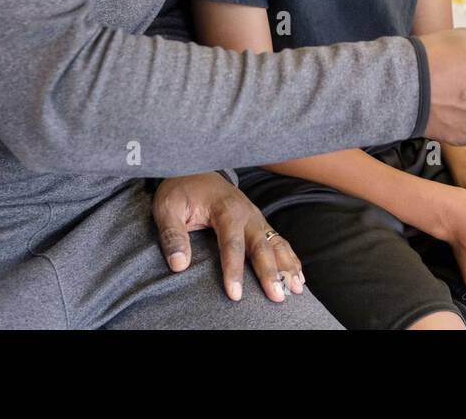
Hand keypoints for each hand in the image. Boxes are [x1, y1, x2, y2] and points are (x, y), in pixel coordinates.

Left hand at [152, 172, 303, 302]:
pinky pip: (278, 241)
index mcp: (225, 209)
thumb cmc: (180, 191)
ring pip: (275, 243)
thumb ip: (173, 235)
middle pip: (261, 245)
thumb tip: (179, 264)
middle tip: (277, 296)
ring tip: (296, 289)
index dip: (234, 270)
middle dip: (270, 272)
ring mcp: (256, 217)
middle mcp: (247, 213)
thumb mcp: (167, 208)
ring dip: (287, 266)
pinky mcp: (259, 222)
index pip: (231, 243)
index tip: (236, 294)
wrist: (195, 170)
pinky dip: (290, 258)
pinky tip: (298, 276)